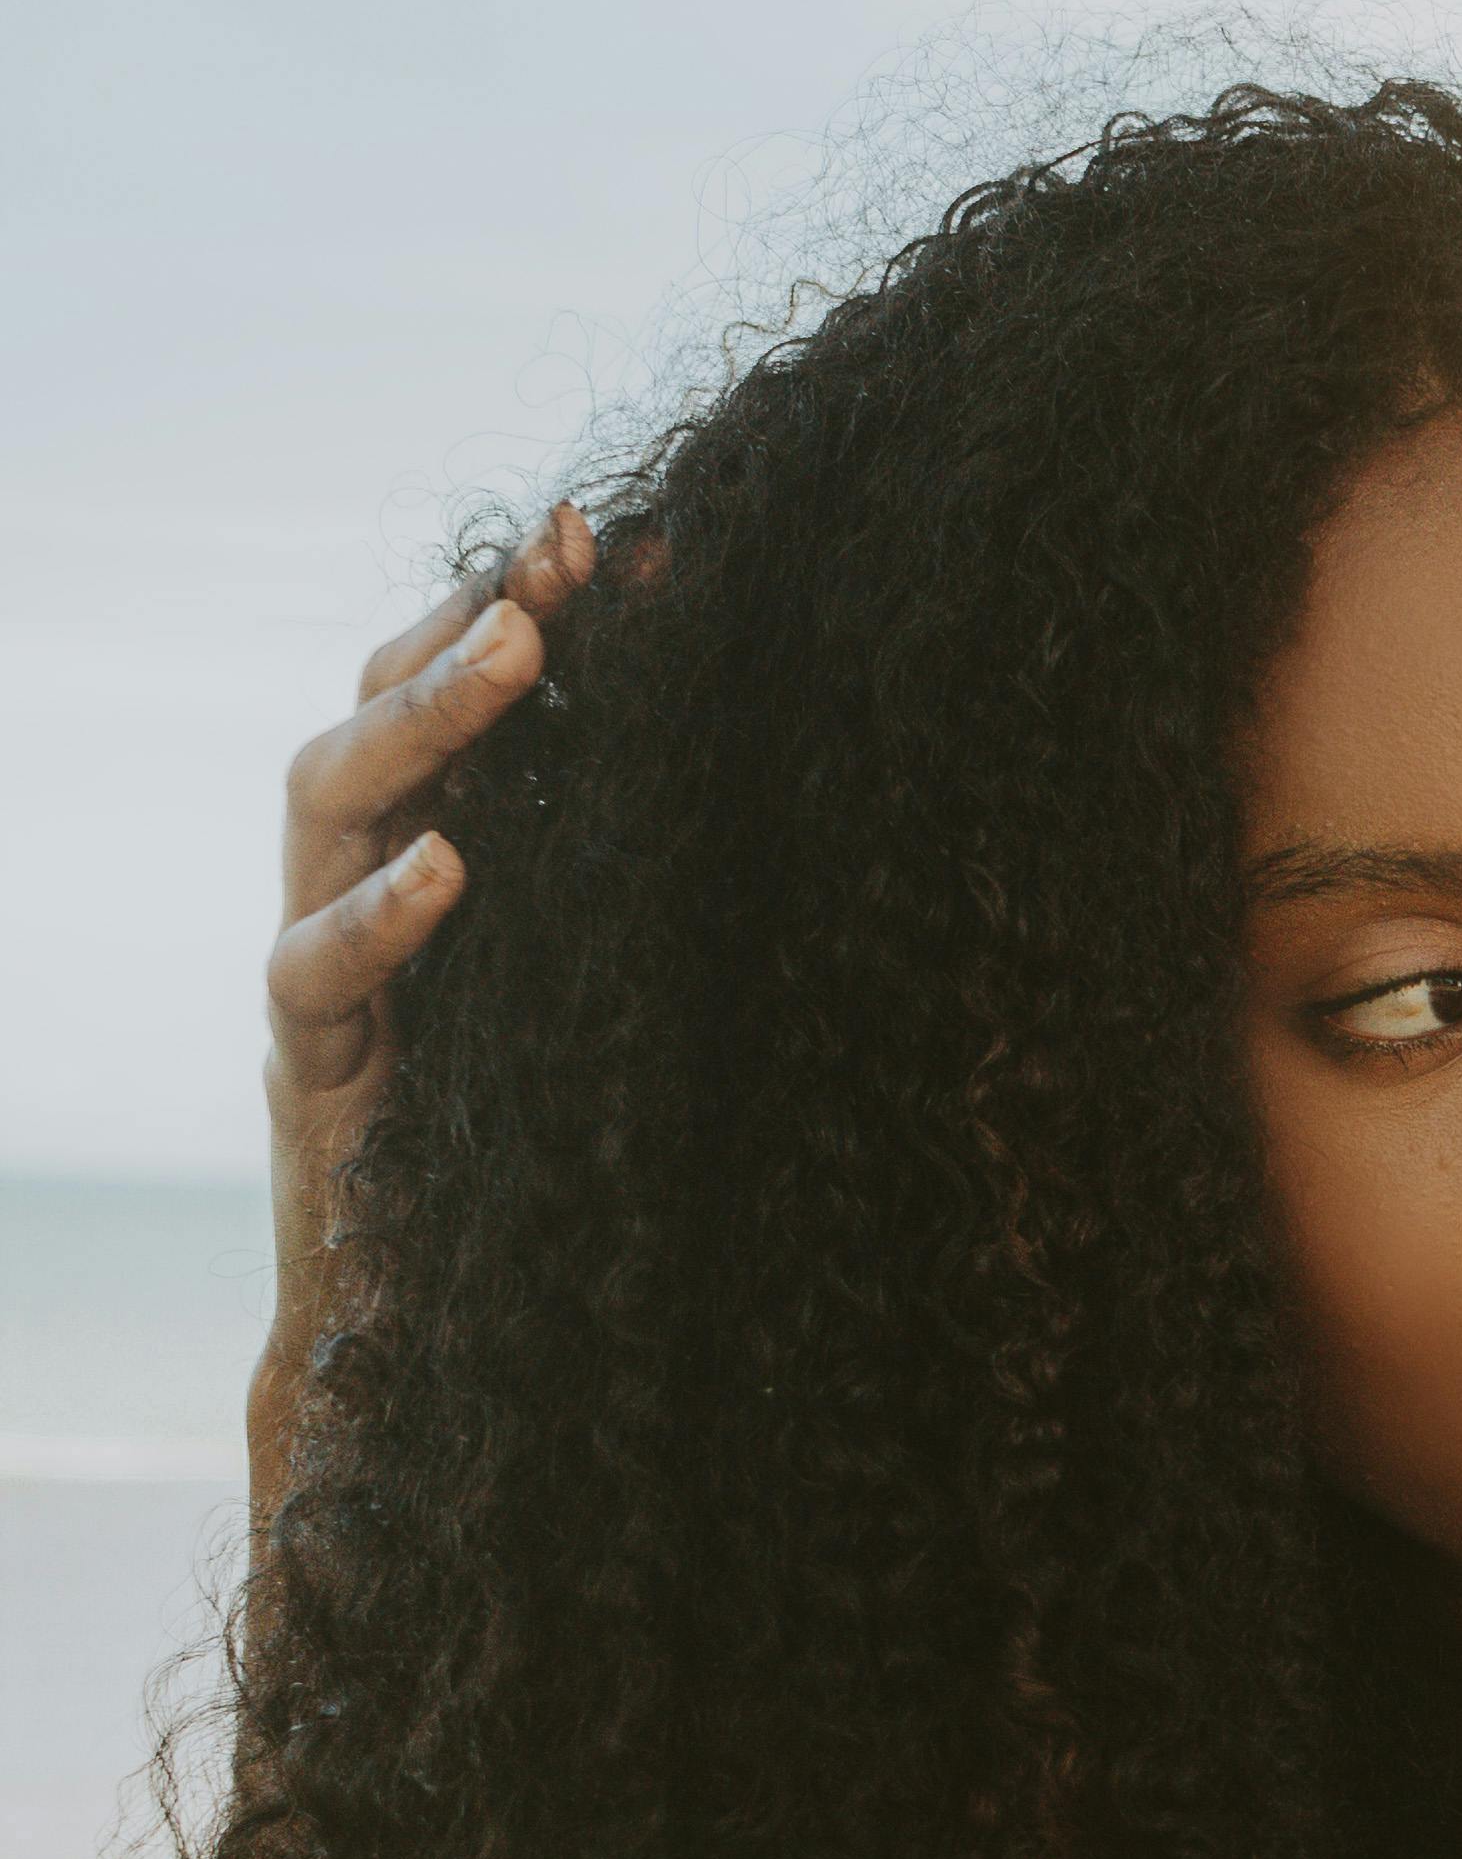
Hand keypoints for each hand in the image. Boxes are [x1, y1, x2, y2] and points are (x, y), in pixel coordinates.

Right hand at [256, 503, 593, 1493]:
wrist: (456, 1324)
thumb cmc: (563, 1139)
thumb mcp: (622, 975)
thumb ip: (648, 857)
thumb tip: (756, 732)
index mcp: (438, 842)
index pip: (456, 688)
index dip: (515, 603)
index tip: (603, 534)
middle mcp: (364, 882)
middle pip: (378, 710)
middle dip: (464, 628)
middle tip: (552, 573)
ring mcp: (323, 970)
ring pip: (321, 802)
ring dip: (423, 721)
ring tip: (515, 656)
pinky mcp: (309, 1069)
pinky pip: (315, 972)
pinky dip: (380, 914)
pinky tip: (453, 872)